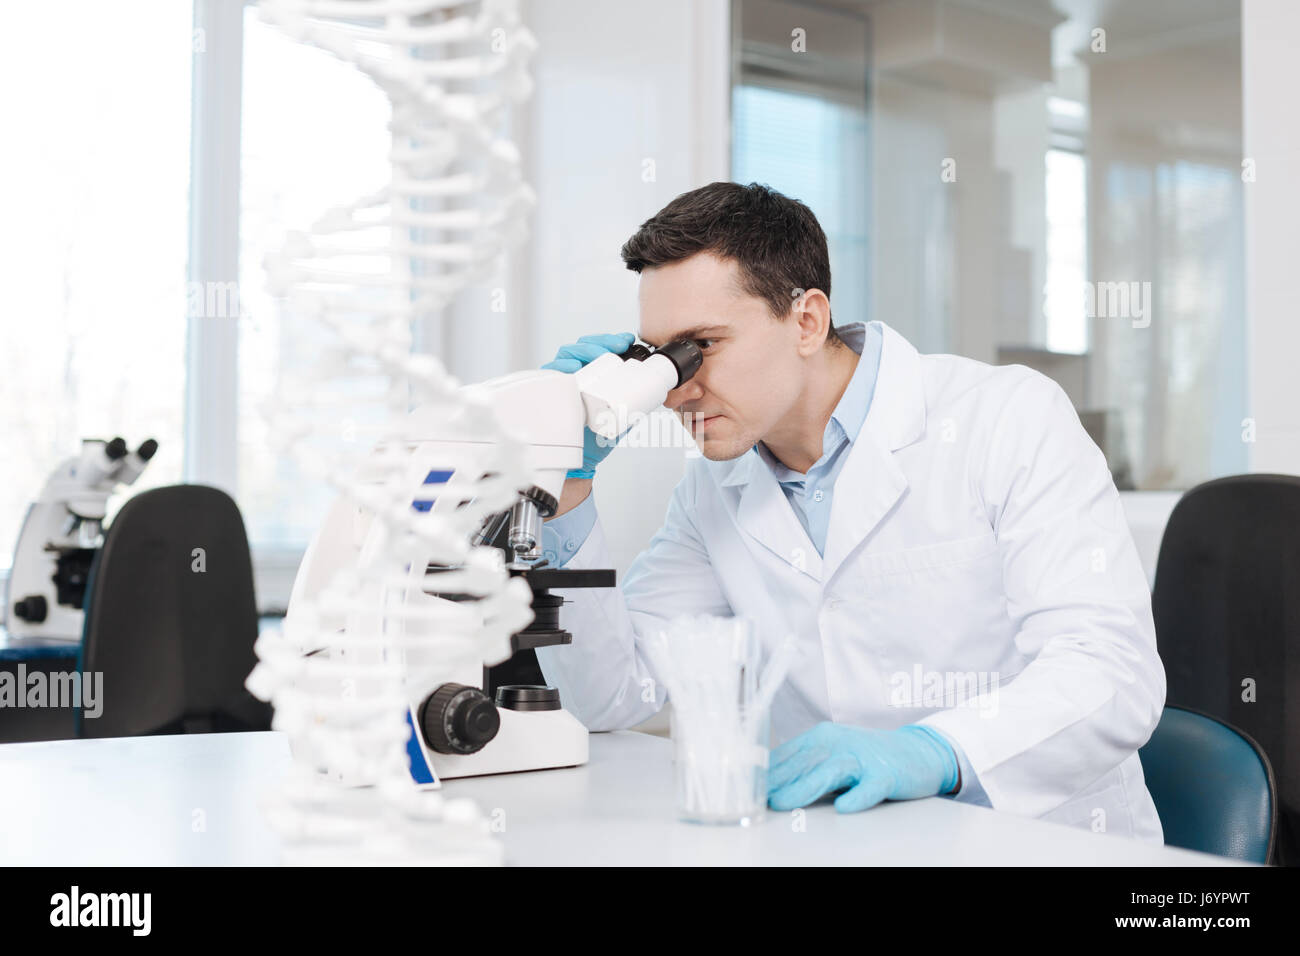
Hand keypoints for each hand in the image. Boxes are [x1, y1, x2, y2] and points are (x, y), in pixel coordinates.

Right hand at [542, 332, 635, 478]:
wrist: (585, 459)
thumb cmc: (600, 434)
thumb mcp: (624, 416)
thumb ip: (636, 403)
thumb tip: (656, 392)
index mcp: (592, 374)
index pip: (598, 348)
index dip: (610, 340)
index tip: (626, 340)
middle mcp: (575, 374)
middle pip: (582, 347)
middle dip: (600, 342)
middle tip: (616, 347)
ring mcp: (562, 382)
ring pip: (566, 355)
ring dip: (583, 351)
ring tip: (598, 355)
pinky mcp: (550, 394)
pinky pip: (549, 375)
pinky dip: (559, 368)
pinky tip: (572, 368)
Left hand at [767, 722, 958, 812]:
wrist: (918, 753)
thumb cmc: (867, 757)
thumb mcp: (832, 755)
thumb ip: (804, 767)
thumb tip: (768, 784)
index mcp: (822, 737)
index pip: (787, 755)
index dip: (765, 773)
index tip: (744, 787)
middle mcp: (839, 743)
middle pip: (803, 762)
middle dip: (777, 782)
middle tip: (755, 799)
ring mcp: (863, 758)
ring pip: (829, 772)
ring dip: (804, 788)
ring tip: (783, 803)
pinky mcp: (886, 775)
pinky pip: (869, 787)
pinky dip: (857, 797)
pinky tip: (843, 807)